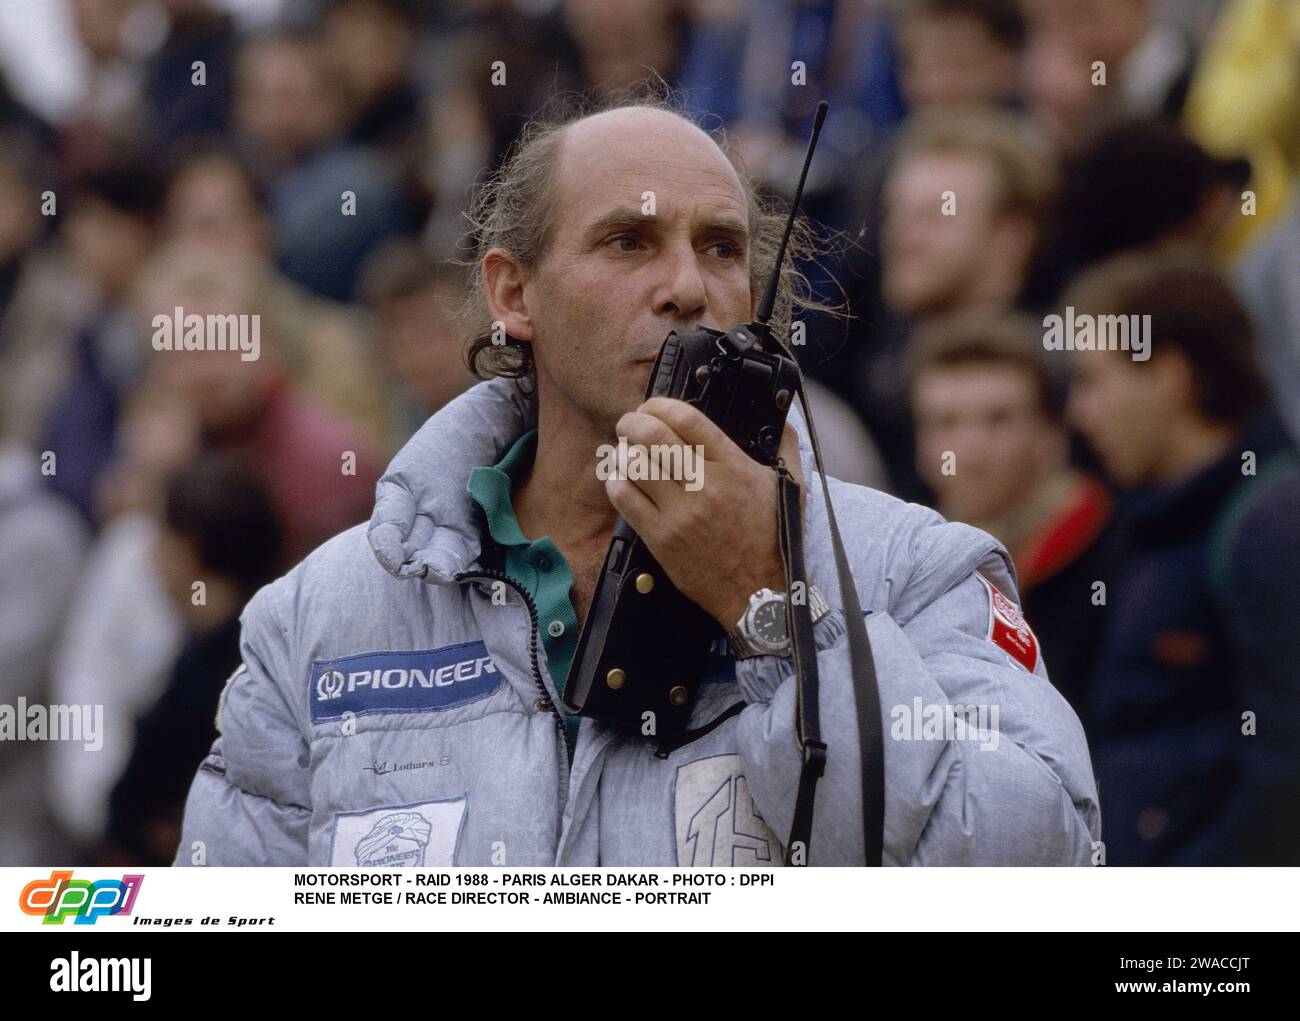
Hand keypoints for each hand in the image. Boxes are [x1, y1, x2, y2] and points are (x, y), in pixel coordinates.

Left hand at [605, 396, 803, 630]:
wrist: (759, 592)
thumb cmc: (773, 539)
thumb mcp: (789, 486)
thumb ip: (785, 446)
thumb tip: (781, 418)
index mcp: (734, 466)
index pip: (687, 419)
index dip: (660, 405)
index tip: (653, 407)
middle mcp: (705, 484)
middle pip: (652, 435)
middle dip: (632, 422)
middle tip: (629, 425)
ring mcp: (680, 512)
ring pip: (634, 464)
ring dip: (623, 452)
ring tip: (626, 454)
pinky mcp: (661, 538)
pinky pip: (624, 498)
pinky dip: (617, 482)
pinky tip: (622, 481)